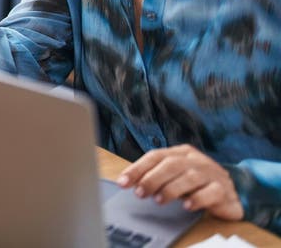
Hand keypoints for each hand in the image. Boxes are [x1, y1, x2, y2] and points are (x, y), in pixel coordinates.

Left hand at [117, 144, 242, 219]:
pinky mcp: (224, 190)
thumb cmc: (198, 183)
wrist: (235, 191)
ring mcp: (212, 173)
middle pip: (171, 164)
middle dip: (152, 179)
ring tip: (159, 201)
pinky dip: (197, 199)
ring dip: (172, 189)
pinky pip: (210, 192)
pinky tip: (187, 206)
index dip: (137, 168)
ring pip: (189, 177)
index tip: (123, 182)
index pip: (156, 156)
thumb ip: (157, 175)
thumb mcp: (176, 176)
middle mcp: (196, 160)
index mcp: (181, 152)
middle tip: (140, 193)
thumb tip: (129, 182)